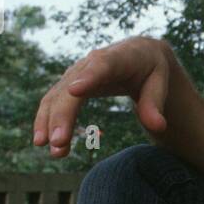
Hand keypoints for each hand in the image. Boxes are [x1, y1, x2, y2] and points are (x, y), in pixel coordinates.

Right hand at [32, 35, 173, 158]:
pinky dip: (46, 121)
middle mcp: (92, 63)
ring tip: (51, 149)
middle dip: (62, 115)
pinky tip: (43, 141)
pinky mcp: (69, 85)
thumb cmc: (151, 69)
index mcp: (120, 57)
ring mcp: (77, 73)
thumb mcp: (160, 82)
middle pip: (72, 88)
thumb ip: (155, 104)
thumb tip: (158, 127)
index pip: (103, 66)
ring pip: (56, 96)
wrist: (139, 54)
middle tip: (57, 142)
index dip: (88, 78)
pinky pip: (53, 102)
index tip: (75, 91)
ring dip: (48, 122)